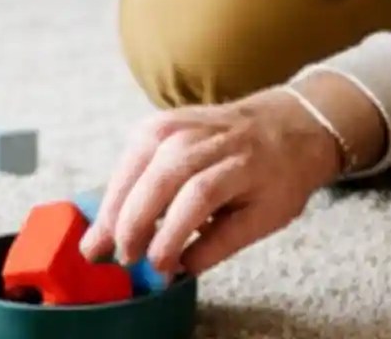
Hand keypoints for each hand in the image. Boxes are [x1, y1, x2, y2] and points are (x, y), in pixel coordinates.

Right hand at [79, 87, 342, 276]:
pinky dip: (117, 185)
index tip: (158, 267)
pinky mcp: (161, 120)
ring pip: (138, 163)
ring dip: (115, 206)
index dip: (172, 234)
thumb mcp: (266, 216)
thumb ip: (220, 244)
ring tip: (101, 241)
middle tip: (120, 258)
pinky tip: (111, 212)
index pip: (199, 195)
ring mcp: (182, 123)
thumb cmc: (278, 175)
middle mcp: (209, 136)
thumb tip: (175, 269)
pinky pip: (130, 154)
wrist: (289, 122)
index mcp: (244, 162)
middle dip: (134, 221)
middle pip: (162, 176)